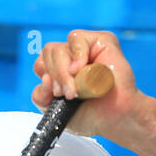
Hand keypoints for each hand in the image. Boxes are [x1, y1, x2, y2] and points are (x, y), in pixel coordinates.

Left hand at [31, 29, 145, 140]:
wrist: (115, 117)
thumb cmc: (91, 115)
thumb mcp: (56, 112)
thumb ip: (41, 98)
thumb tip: (43, 80)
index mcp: (59, 72)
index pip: (40, 63)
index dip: (44, 77)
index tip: (53, 94)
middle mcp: (70, 59)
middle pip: (48, 54)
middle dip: (55, 77)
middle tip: (68, 95)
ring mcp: (83, 50)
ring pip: (57, 49)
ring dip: (63, 72)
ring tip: (75, 90)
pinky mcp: (99, 41)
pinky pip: (75, 38)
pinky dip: (76, 54)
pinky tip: (82, 69)